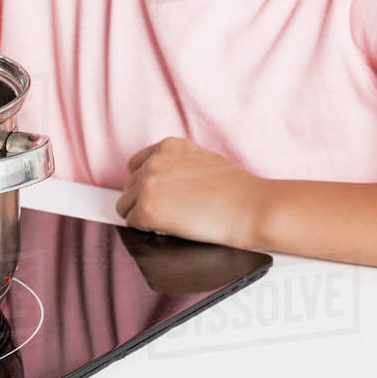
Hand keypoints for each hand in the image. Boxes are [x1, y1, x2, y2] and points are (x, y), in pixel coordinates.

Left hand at [116, 137, 265, 250]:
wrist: (251, 207)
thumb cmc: (237, 189)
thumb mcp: (202, 161)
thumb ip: (176, 166)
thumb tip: (162, 185)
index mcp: (167, 146)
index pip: (136, 165)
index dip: (146, 185)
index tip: (157, 197)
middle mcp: (153, 161)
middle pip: (129, 187)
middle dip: (144, 201)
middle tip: (169, 214)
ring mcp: (147, 185)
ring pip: (125, 206)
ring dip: (142, 216)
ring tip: (170, 223)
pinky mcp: (147, 210)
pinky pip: (132, 224)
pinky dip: (147, 231)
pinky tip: (170, 230)